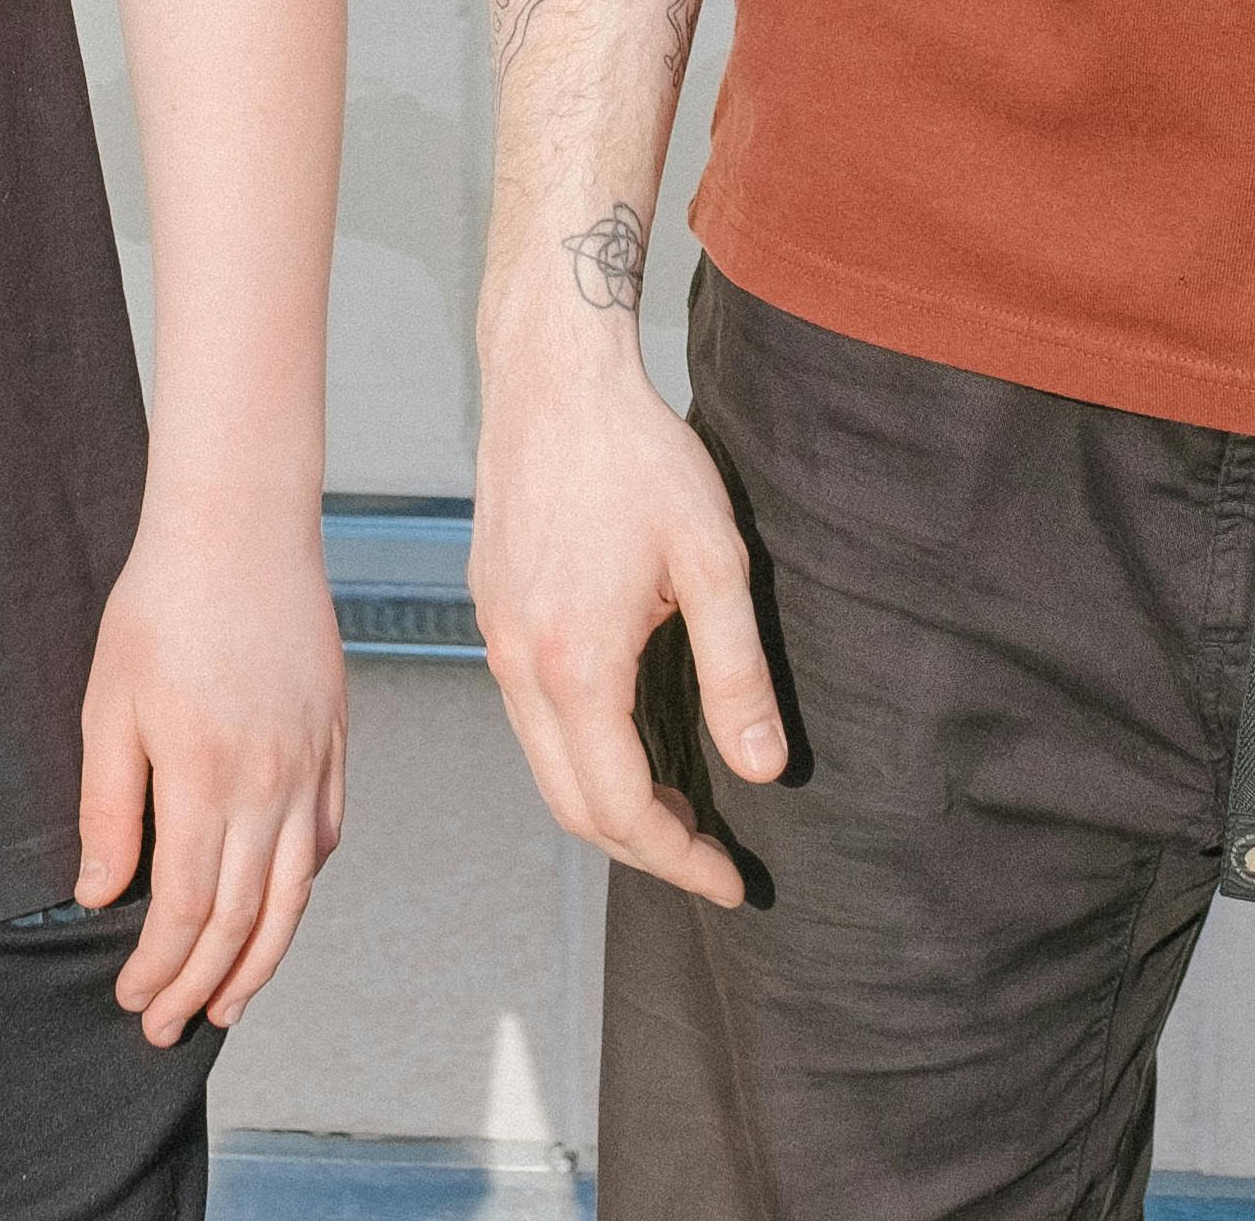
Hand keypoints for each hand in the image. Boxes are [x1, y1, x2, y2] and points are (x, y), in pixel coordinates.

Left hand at [76, 485, 349, 1043]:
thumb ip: (108, 806)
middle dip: (203, 983)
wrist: (241, 526)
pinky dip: (299, 888)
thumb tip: (103, 895)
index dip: (160, 965)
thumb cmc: (161, 606)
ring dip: (261, 959)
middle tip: (167, 1026)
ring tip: (228, 1002)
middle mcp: (270, 786)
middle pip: (243, 918)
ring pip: (294, 893)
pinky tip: (275, 909)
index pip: (188, 908)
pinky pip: (324, 837)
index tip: (131, 998)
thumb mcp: (108, 703)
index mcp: (206, 779)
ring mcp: (310, 765)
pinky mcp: (332, 742)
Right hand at [470, 336, 778, 909]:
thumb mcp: (714, 561)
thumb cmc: (639, 456)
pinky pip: (530, 717)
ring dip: (609, 802)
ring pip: (546, 765)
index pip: (620, 808)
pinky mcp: (492, 612)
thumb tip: (761, 770)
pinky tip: (629, 734)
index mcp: (575, 664)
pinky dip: (579, 753)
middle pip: (573, 805)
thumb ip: (737, 674)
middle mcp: (520, 665)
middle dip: (643, 848)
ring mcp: (497, 639)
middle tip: (712, 857)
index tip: (734, 879)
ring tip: (679, 805)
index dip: (679, 858)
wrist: (554, 376)